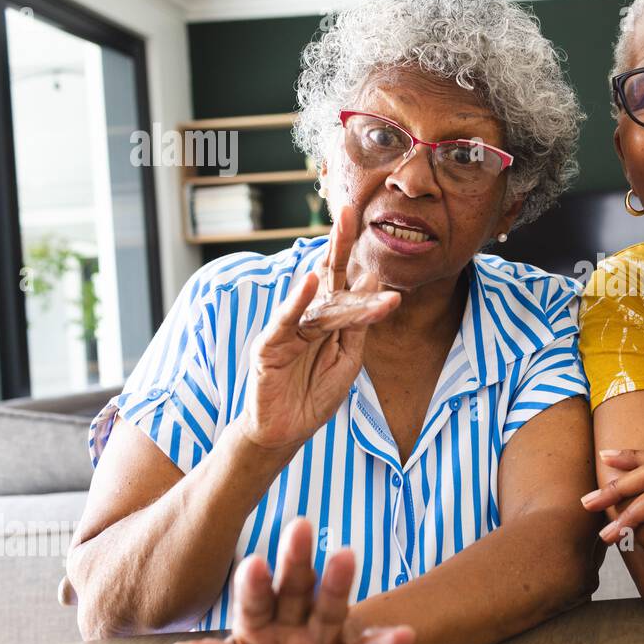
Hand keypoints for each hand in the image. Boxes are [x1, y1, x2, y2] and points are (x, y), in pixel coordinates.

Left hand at [164, 518, 414, 643]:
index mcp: (263, 617)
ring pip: (332, 607)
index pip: (255, 598)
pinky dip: (388, 643)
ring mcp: (328, 634)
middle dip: (296, 560)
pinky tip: (404, 634)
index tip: (251, 561)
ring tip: (347, 555)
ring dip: (339, 582)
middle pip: (295, 587)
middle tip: (298, 525)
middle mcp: (297, 617)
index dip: (253, 583)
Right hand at [240, 205, 399, 451]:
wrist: (286, 431)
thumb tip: (374, 282)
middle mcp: (306, 318)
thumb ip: (358, 323)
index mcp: (327, 319)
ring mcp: (287, 329)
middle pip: (325, 276)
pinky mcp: (270, 346)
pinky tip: (311, 280)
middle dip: (338, 244)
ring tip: (341, 236)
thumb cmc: (315, 394)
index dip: (355, 257)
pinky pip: (286, 320)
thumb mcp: (349, 358)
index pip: (343, 283)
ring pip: (317, 299)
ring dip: (332, 271)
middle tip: (351, 211)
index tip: (371, 226)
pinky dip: (298, 300)